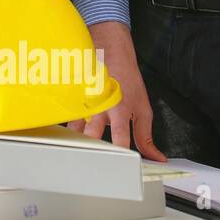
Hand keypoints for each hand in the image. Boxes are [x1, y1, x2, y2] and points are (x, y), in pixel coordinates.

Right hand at [67, 21, 165, 161]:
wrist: (109, 50)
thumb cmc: (127, 79)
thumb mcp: (143, 107)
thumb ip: (146, 136)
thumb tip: (156, 157)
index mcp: (120, 108)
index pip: (119, 137)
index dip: (121, 155)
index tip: (123, 170)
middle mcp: (100, 106)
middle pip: (91, 135)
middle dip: (92, 152)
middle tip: (93, 169)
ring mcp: (83, 102)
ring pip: (74, 128)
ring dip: (75, 142)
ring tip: (74, 158)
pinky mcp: (72, 99)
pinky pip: (66, 118)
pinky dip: (65, 128)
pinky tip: (62, 137)